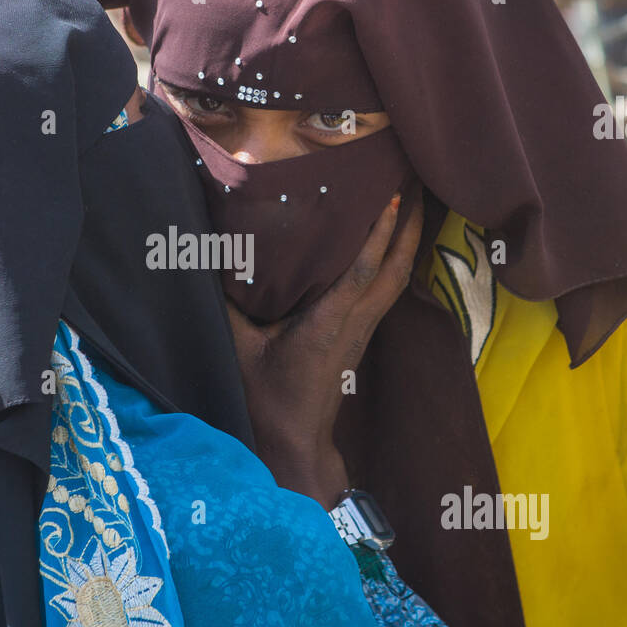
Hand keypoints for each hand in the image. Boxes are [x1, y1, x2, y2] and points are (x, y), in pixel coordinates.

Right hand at [225, 193, 424, 508]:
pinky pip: (387, 290)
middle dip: (411, 227)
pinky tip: (391, 244)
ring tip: (414, 203)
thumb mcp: (239, 351)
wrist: (296, 444)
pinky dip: (394, 261)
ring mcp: (363, 331)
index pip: (361, 273)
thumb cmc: (268, 399)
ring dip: (408, 242)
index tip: (393, 197)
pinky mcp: (361, 336)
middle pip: (396, 270)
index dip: (379, 235)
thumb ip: (227, 306)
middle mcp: (355, 324)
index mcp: (328, 324)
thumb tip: (207, 263)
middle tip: (418, 182)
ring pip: (398, 280)